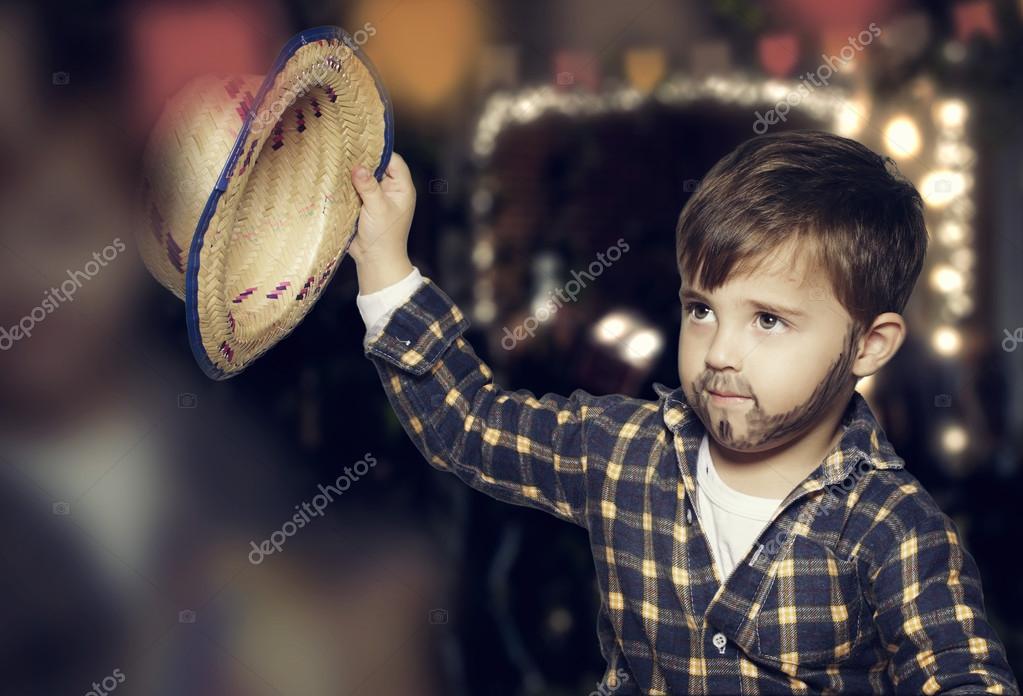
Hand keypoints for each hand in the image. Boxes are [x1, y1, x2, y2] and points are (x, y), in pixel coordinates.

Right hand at [348, 152, 415, 291]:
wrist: (374, 260)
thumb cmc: (384, 236)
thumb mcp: (378, 209)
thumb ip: (369, 187)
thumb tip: (358, 167)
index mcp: (402, 188)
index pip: (393, 161)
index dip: (379, 152)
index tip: (361, 144)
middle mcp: (390, 189)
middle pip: (377, 166)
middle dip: (363, 160)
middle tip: (345, 148)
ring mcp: (376, 196)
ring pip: (364, 176)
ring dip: (352, 172)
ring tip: (336, 159)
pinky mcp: (363, 203)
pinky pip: (354, 188)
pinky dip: (346, 183)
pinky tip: (333, 176)